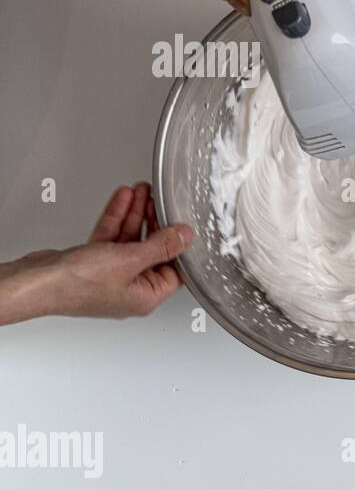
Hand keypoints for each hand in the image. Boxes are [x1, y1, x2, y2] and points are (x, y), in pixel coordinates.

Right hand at [0, 183, 194, 324]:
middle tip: (158, 201)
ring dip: (136, 214)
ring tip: (141, 192)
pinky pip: (112, 237)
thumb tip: (185, 236)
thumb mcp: (130, 260)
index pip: (174, 269)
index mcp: (146, 296)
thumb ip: (161, 246)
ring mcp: (110, 275)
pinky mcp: (92, 263)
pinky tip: (122, 200)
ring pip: (130, 240)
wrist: (36, 281)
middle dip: (155, 221)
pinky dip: (117, 218)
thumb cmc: (76, 284)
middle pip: (152, 250)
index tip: (180, 224)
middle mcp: (130, 288)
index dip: (178, 245)